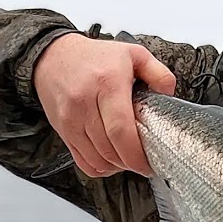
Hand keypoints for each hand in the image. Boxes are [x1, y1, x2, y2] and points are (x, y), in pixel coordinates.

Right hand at [33, 33, 176, 177]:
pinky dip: (99, 167)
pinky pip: (82, 161)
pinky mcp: (62, 130)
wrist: (53, 56)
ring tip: (129, 159)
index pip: (120, 130)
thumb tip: (169, 94)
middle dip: (130, 163)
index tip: (149, 162)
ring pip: (96, 159)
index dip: (135, 154)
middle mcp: (85, 102)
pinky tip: (111, 159)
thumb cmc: (95, 57)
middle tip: (144, 162)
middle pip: (109, 149)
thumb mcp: (134, 54)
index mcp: (107, 84)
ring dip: (116, 166)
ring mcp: (70, 119)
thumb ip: (158, 73)